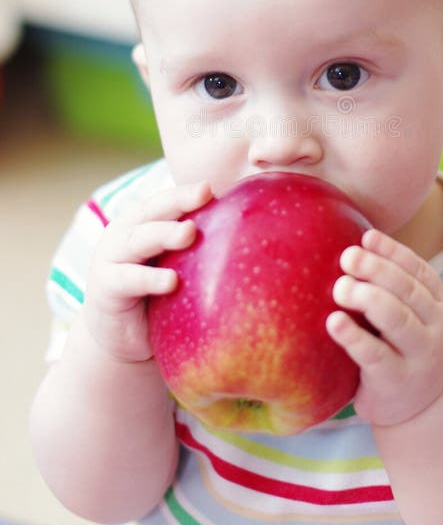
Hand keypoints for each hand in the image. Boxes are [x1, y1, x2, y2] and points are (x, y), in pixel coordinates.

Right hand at [83, 182, 212, 362]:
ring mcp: (111, 258)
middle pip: (152, 212)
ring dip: (164, 234)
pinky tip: (171, 282)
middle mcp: (124, 233)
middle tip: (204, 194)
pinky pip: (128, 279)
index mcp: (143, 221)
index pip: (166, 201)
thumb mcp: (178, 263)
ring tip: (190, 232)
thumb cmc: (160, 292)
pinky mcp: (105, 287)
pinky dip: (149, 278)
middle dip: (178, 201)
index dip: (186, 192)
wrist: (123, 335)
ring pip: (138, 240)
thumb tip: (254, 227)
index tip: (211, 188)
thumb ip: (199, 244)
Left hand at [326, 228, 442, 426]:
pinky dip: (354, 337)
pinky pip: (374, 354)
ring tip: (340, 288)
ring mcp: (418, 356)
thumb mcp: (411, 316)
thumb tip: (349, 246)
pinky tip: (334, 322)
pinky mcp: (395, 381)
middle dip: (377, 270)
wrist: (423, 411)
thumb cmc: (404, 349)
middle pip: (407, 290)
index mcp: (437, 304)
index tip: (366, 237)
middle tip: (347, 257)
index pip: (419, 270)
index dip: (393, 252)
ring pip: (396, 319)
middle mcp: (434, 327)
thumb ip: (392, 288)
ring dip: (368, 298)